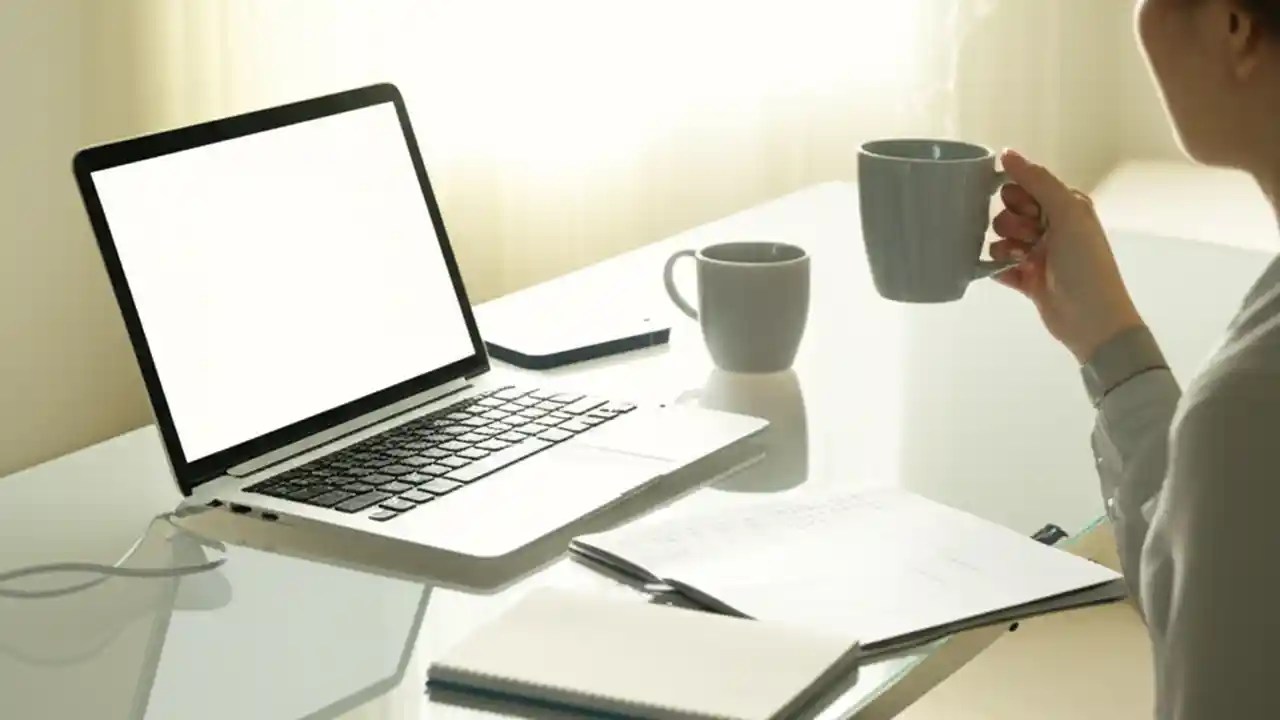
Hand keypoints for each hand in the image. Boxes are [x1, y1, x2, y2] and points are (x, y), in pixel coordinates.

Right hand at [990, 150, 1143, 363]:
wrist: (1091, 317)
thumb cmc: (1085, 262)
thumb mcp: (1067, 213)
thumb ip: (1038, 181)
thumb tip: (1006, 152)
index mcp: (1064, 206)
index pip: (1024, 187)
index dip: (1019, 197)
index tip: (1029, 211)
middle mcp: (1050, 226)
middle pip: (1008, 211)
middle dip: (1012, 223)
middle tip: (1030, 238)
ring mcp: (1036, 253)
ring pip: (999, 237)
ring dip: (1005, 247)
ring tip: (1023, 260)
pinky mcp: (1024, 278)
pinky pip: (997, 265)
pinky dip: (998, 268)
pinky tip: (1010, 273)